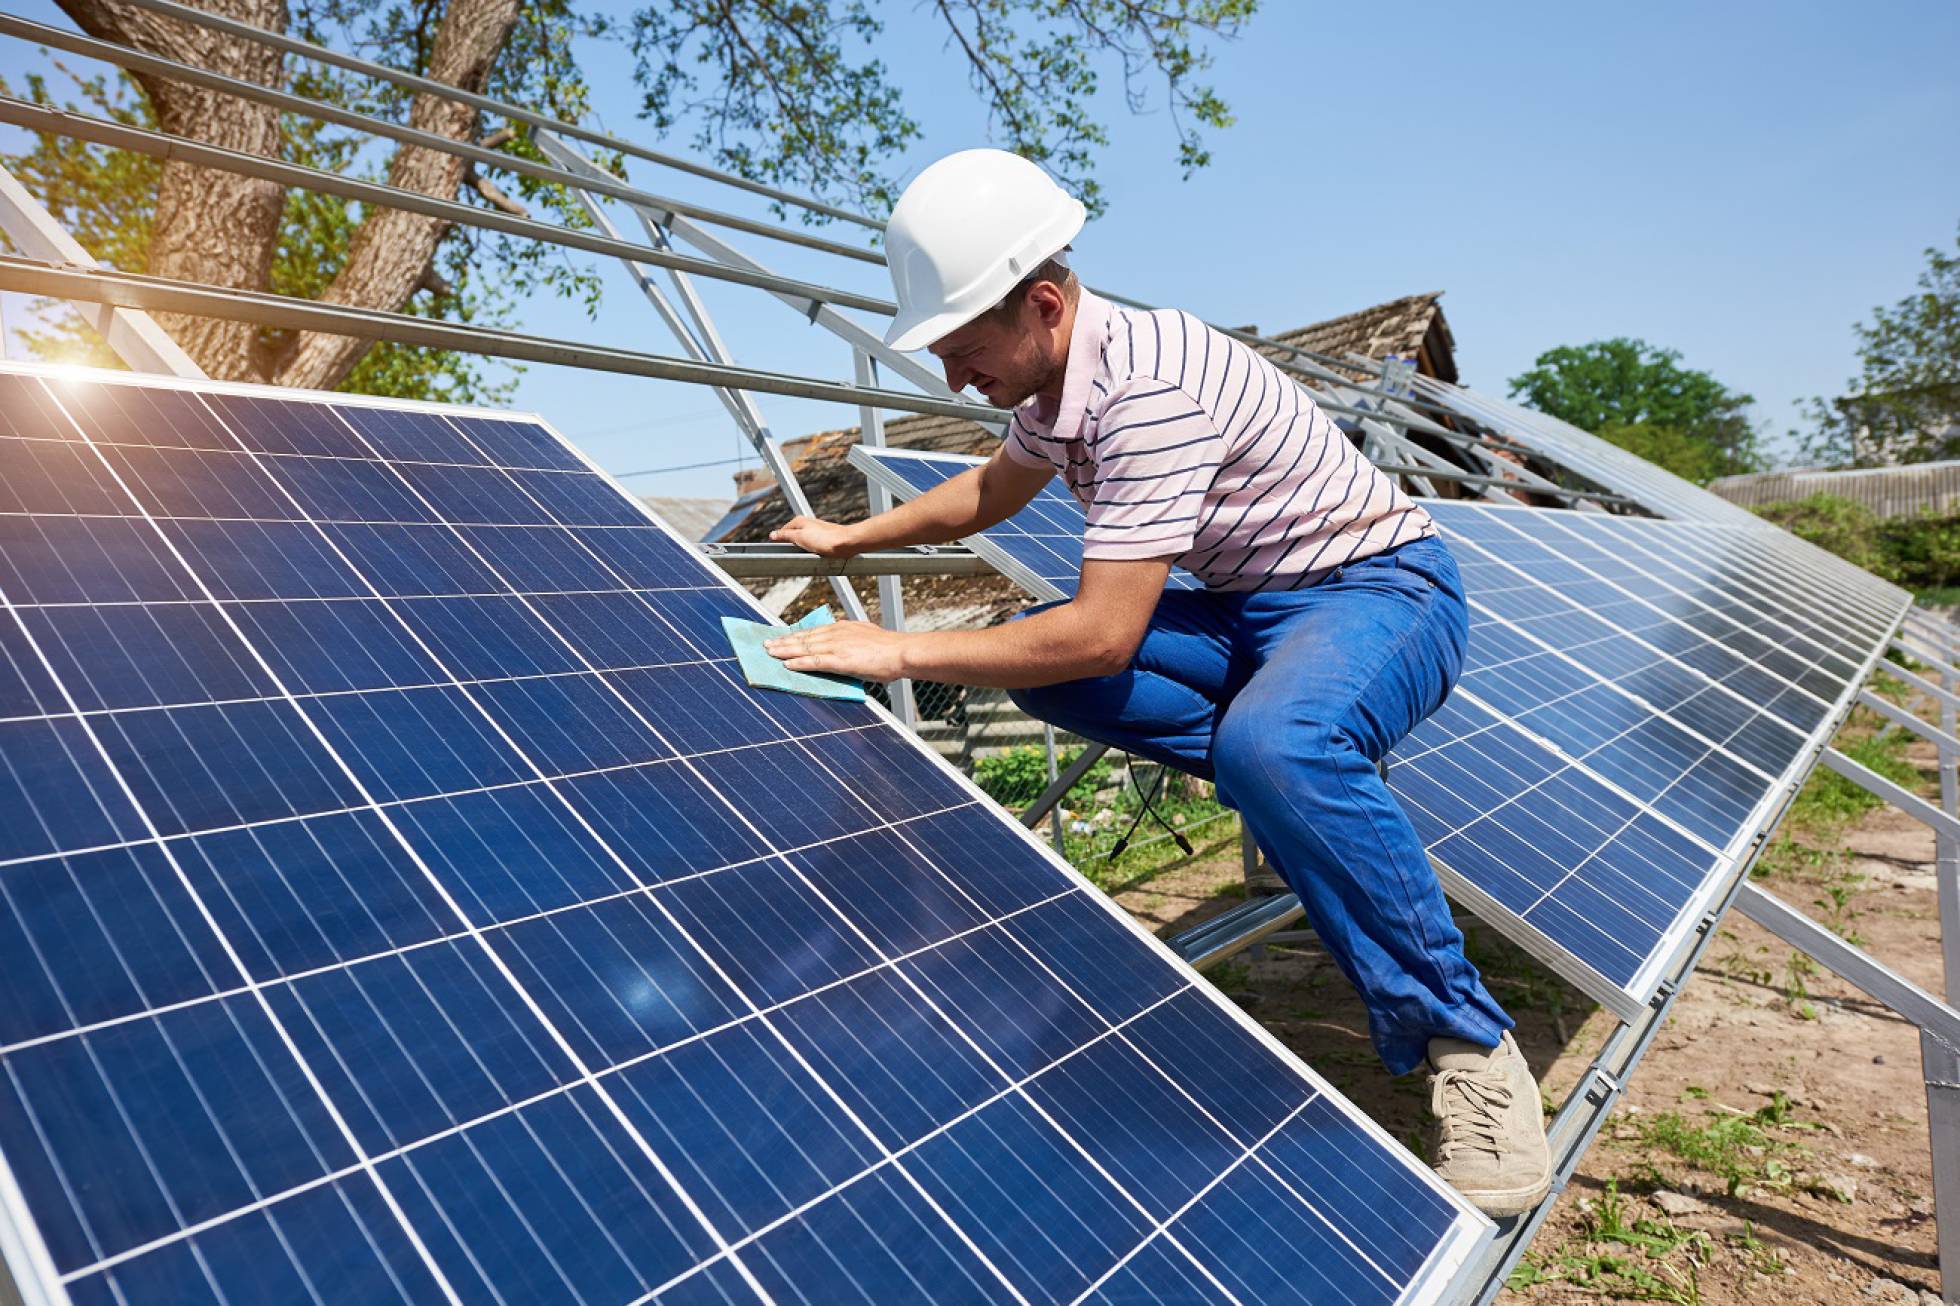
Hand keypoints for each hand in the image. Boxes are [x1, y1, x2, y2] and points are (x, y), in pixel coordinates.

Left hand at [764, 620, 909, 682]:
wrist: (902, 652)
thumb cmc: (890, 649)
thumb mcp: (867, 636)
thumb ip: (853, 638)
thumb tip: (846, 642)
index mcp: (844, 628)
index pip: (814, 630)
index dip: (797, 634)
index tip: (784, 636)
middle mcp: (837, 634)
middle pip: (804, 637)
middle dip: (784, 641)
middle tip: (767, 643)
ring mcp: (837, 646)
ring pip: (805, 647)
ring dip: (785, 650)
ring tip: (770, 653)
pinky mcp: (840, 660)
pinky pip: (814, 661)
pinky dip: (799, 663)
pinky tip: (787, 665)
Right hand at [770, 515, 860, 557]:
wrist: (847, 543)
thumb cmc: (825, 539)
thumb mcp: (800, 537)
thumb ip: (785, 536)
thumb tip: (772, 534)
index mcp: (800, 521)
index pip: (783, 531)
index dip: (781, 541)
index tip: (779, 551)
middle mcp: (808, 524)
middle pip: (793, 538)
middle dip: (793, 547)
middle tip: (795, 555)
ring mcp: (816, 531)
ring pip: (804, 543)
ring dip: (804, 551)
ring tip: (808, 556)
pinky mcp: (824, 538)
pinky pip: (814, 547)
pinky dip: (813, 552)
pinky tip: (816, 556)